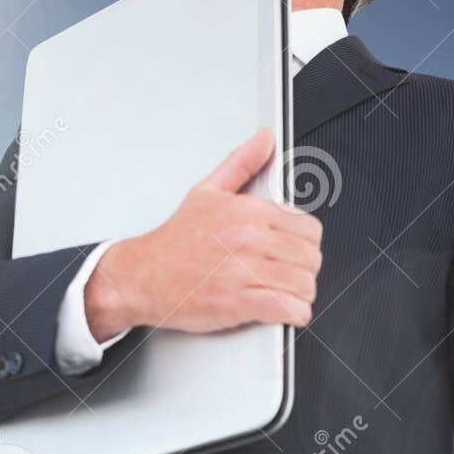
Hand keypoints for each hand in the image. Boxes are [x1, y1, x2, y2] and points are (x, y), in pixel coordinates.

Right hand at [84, 126, 322, 340]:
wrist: (142, 276)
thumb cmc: (173, 242)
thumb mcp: (207, 192)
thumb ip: (241, 164)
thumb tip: (264, 139)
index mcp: (248, 212)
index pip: (309, 229)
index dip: (304, 244)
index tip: (292, 252)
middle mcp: (249, 239)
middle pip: (311, 258)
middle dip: (304, 270)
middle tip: (288, 275)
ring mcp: (244, 271)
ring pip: (304, 284)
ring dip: (301, 294)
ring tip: (286, 294)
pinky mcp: (238, 302)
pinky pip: (288, 308)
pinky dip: (294, 313)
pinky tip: (285, 310)